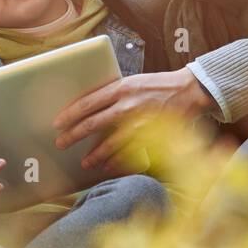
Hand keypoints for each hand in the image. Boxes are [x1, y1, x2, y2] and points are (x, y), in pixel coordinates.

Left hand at [52, 67, 215, 169]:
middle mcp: (127, 104)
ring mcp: (139, 122)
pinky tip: (107, 166)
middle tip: (61, 144)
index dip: (69, 115)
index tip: (57, 124)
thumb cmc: (158, 85)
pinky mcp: (151, 135)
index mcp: (120, 87)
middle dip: (73, 135)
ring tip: (84, 162)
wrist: (190, 89)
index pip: (87, 103)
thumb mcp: (132, 82)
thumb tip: (89, 108)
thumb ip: (113, 94)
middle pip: (92, 123)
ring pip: (109, 143)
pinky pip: (128, 152)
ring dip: (94, 155)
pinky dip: (116, 161)